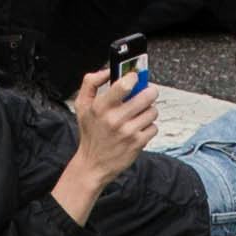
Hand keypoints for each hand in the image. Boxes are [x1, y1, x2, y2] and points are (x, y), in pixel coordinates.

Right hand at [66, 64, 157, 185]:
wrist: (93, 164)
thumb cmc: (90, 133)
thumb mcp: (82, 105)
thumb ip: (90, 83)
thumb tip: (107, 71)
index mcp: (100, 107)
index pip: (124, 84)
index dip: (134, 77)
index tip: (135, 77)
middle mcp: (115, 119)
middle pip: (146, 96)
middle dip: (150, 91)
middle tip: (147, 92)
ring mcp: (128, 132)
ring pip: (153, 111)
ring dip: (149, 110)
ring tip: (140, 113)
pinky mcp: (138, 143)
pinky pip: (154, 127)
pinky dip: (149, 127)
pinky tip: (139, 128)